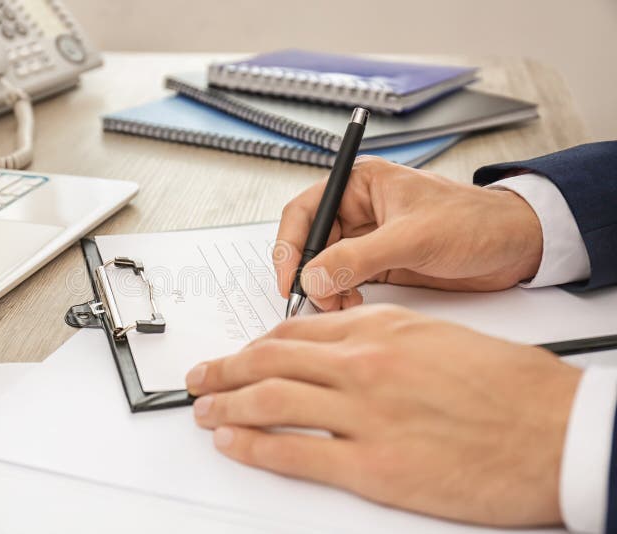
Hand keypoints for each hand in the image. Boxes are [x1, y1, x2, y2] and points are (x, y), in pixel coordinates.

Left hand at [185, 305, 581, 526]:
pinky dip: (253, 445)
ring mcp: (365, 414)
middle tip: (200, 377)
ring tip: (202, 409)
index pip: (296, 331)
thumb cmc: (510, 386)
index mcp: (382, 329)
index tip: (241, 353)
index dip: (257, 344)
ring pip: (270, 400)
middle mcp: (365, 364)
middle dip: (225, 368)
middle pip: (270, 360)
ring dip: (225, 404)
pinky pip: (293, 451)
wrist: (558, 430)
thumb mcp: (440, 338)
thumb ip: (384, 339)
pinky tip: (232, 442)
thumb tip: (341, 349)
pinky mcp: (373, 466)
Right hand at [274, 156, 542, 310]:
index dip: (289, 244)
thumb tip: (313, 276)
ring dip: (324, 288)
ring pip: (324, 265)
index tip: (289, 278)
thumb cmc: (475, 222)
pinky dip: (340, 296)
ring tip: (338, 305)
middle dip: (308, 272)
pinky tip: (351, 305)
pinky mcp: (380, 263)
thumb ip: (359, 258)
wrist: (516, 247)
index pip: (305, 210)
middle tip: (313, 299)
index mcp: (362, 185)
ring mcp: (368, 239)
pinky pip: (344, 280)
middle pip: (309, 241)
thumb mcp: (414, 237)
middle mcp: (359, 210)